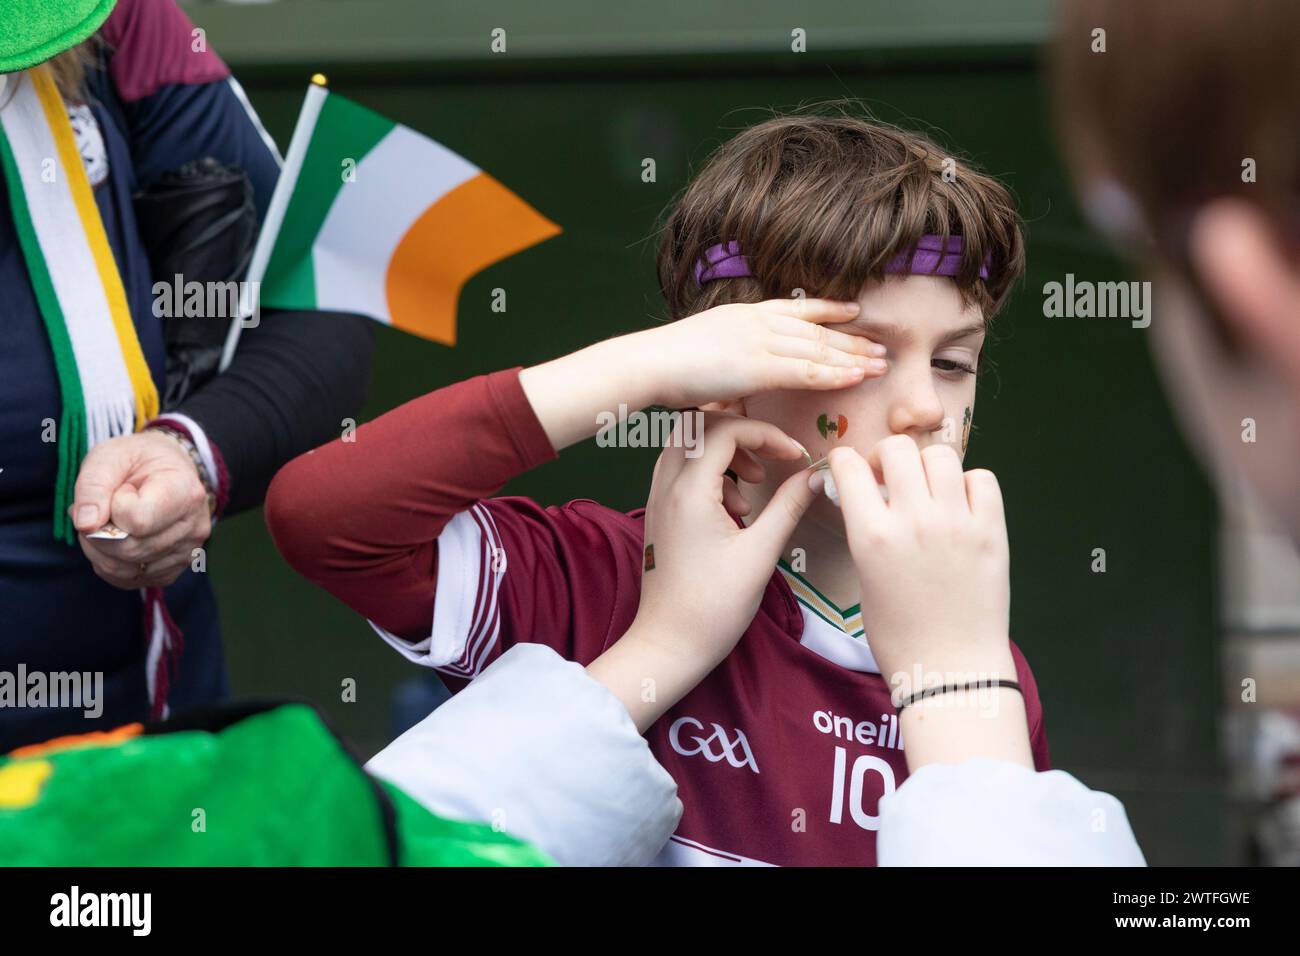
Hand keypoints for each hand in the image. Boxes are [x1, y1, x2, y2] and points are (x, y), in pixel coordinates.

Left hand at [71, 430, 212, 588]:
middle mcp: (194, 527)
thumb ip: (93, 486)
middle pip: (129, 550)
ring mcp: (186, 552)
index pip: (138, 521)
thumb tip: (86, 525)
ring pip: (125, 569)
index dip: (113, 508)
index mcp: (185, 492)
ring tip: (104, 523)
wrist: (166, 470)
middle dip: (98, 533)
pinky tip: (114, 540)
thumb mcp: (110, 457)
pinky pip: (129, 580)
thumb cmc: (138, 461)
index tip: (121, 490)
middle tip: (98, 510)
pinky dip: (109, 563)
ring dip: (99, 550)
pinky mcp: (173, 570)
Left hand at [587, 413, 818, 729]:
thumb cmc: (714, 606)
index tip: (794, 457)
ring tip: (752, 487)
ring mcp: (657, 498)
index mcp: (690, 491)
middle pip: (698, 423)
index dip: (766, 434)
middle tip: (769, 460)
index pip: (726, 429)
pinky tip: (734, 509)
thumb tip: (815, 475)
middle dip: (741, 432)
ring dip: (723, 451)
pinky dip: (709, 471)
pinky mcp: (659, 513)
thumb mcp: (761, 553)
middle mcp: (666, 486)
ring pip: (685, 443)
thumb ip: (788, 506)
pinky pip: (679, 468)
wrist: (669, 643)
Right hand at [645, 298, 885, 408]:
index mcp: (744, 315)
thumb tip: (731, 374)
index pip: (795, 308)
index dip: (828, 309)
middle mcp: (758, 322)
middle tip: (880, 346)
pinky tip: (856, 378)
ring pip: (819, 349)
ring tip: (879, 365)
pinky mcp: (761, 367)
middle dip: (851, 338)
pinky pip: (808, 371)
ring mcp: (761, 342)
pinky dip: (836, 374)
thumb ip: (725, 357)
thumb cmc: (663, 365)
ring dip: (853, 357)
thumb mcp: (701, 350)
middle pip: (816, 329)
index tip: (853, 311)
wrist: (648, 363)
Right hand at [825, 437, 1011, 678]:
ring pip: (942, 455)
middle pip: (898, 448)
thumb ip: (868, 534)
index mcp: (872, 535)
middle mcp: (914, 520)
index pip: (849, 467)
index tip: (849, 470)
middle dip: (887, 457)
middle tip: (890, 479)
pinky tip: (960, 505)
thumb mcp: (866, 579)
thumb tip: (873, 500)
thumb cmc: (899, 636)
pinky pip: (982, 479)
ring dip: (928, 466)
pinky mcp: (992, 532)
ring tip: (929, 489)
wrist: (952, 670)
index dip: (843, 461)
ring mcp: (957, 523)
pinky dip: (969, 484)